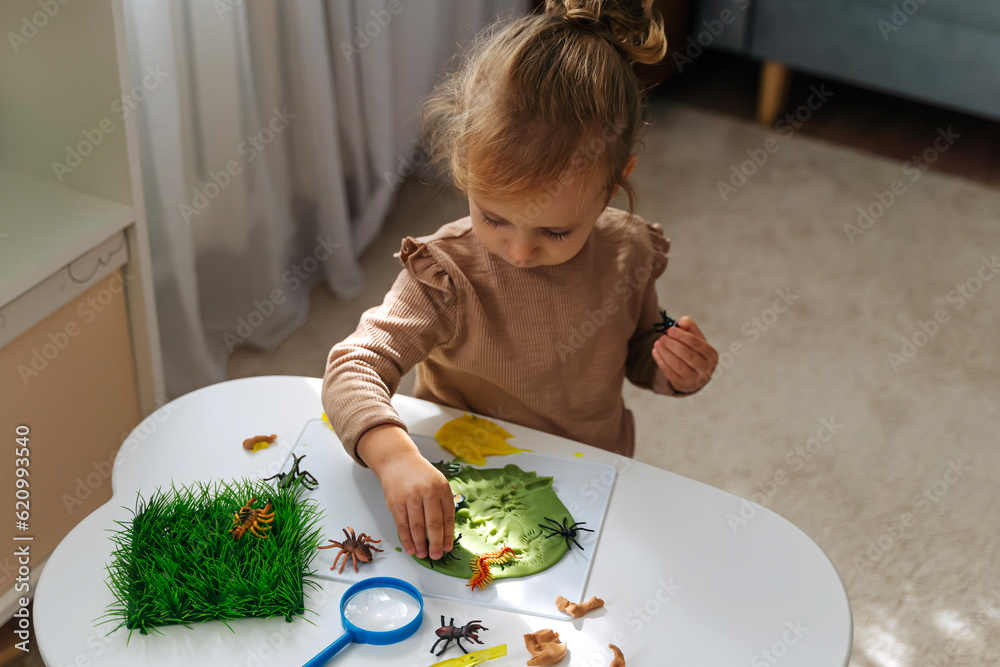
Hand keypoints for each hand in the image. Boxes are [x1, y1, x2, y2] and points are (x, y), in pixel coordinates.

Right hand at [357, 425, 454, 559]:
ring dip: (420, 544)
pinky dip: (406, 539)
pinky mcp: (396, 502)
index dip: (448, 535)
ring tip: (422, 554)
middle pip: (433, 524)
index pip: (447, 517)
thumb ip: (442, 504)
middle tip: (436, 556)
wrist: (398, 461)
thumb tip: (445, 533)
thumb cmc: (420, 475)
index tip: (447, 548)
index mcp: (442, 488)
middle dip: (435, 544)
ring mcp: (410, 497)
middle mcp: (427, 492)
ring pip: (417, 527)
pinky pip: (402, 525)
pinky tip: (410, 548)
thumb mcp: (437, 483)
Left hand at [651, 316, 717, 394]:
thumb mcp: (695, 337)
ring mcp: (694, 379)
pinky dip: (661, 362)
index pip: (697, 344)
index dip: (682, 336)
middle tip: (662, 338)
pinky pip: (670, 373)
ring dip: (665, 353)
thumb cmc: (694, 350)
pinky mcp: (682, 385)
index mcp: (711, 355)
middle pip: (688, 355)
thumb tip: (682, 322)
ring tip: (657, 343)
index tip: (670, 330)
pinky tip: (655, 352)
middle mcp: (706, 369)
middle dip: (673, 345)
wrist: (695, 373)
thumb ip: (689, 326)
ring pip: (678, 366)